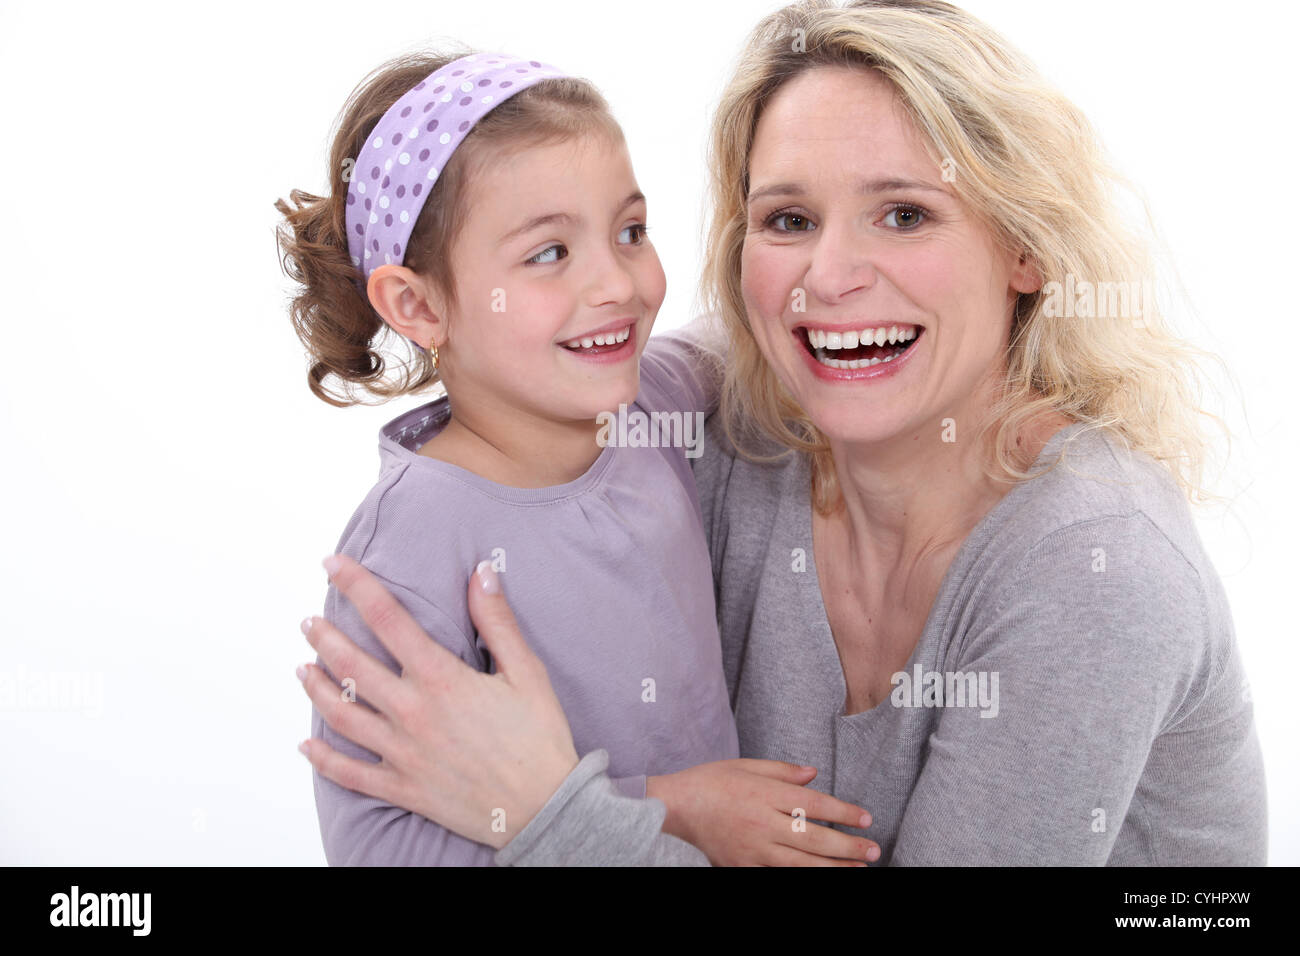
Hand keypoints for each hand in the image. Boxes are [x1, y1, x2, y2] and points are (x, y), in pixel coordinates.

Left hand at [297, 554, 578, 848]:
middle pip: (351, 665)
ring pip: (341, 715)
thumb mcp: (527, 672)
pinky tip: (307, 746)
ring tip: (302, 668)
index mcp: (442, 679)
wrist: (546, 808)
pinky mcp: (403, 788)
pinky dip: (323, 760)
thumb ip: (498, 621)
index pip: (388, 619)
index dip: (356, 586)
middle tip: (310, 621)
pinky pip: (350, 774)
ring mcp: (403, 753)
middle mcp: (413, 714)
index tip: (333, 564)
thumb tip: (481, 572)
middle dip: (325, 637)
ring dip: (315, 688)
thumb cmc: (540, 738)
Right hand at [647, 760, 879, 865]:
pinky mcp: (744, 866)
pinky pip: (780, 875)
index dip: (843, 812)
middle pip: (813, 837)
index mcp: (765, 793)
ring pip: (802, 863)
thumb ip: (782, 771)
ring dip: (834, 867)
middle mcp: (763, 823)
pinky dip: (803, 876)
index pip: (813, 804)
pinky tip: (821, 875)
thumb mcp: (746, 765)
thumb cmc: (710, 782)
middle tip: (873, 850)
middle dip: (848, 846)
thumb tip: (814, 773)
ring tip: (858, 869)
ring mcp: (754, 849)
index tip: (865, 819)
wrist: (676, 808)